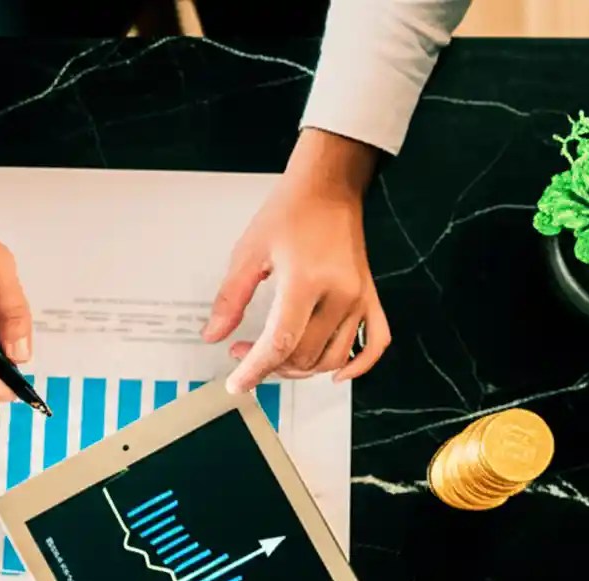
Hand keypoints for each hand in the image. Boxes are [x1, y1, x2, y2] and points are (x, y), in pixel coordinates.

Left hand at [203, 129, 391, 392]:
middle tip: (243, 350)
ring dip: (300, 368)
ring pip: (332, 358)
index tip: (237, 384)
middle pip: (304, 355)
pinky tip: (335, 374)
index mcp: (306, 280)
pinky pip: (375, 344)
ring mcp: (359, 298)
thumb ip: (230, 298)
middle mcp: (339, 294)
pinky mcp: (370, 297)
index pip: (280, 343)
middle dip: (270, 364)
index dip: (255, 370)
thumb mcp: (248, 252)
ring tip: (275, 355)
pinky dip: (357, 366)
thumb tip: (214, 335)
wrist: (327, 188)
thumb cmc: (288, 213)